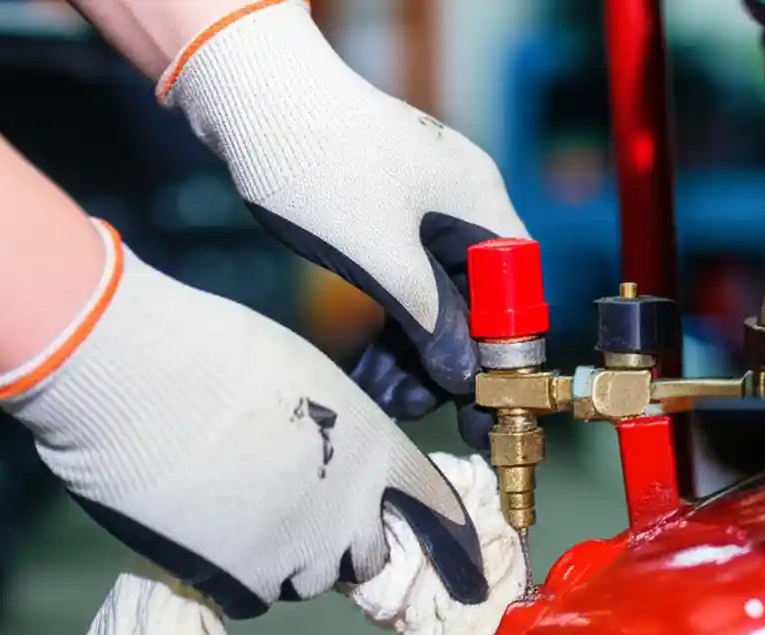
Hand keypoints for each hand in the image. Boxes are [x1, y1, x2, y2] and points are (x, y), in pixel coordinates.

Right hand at [0, 221, 487, 617]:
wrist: (129, 374)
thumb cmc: (213, 352)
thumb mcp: (310, 377)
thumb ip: (346, 433)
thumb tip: (342, 458)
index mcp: (378, 451)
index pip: (437, 512)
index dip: (453, 543)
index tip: (469, 572)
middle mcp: (349, 510)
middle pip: (370, 553)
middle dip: (347, 535)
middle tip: (302, 502)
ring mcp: (295, 552)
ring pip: (310, 575)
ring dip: (289, 549)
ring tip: (240, 495)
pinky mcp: (238, 580)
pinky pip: (256, 592)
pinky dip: (241, 568)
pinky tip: (211, 522)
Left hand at [158, 0, 526, 443]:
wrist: (248, 93)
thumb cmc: (318, 159)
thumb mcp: (379, 255)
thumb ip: (429, 319)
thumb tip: (464, 376)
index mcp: (478, 203)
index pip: (517, 292)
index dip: (506, 351)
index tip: (488, 402)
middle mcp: (457, 205)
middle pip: (475, 300)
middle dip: (449, 360)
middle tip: (424, 411)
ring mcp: (417, 209)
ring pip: (432, 296)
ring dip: (413, 350)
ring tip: (389, 400)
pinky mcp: (379, 215)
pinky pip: (400, 281)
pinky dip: (388, 323)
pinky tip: (369, 366)